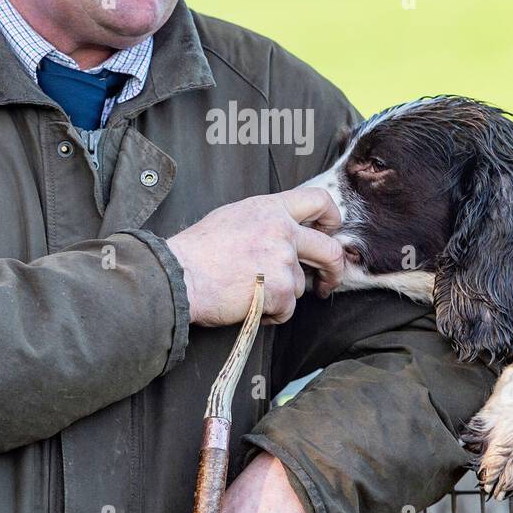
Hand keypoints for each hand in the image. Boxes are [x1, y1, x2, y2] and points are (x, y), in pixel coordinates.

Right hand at [165, 187, 344, 326]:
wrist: (178, 275)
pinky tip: (249, 305)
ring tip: (250, 291)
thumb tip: (289, 231)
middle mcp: (282, 232)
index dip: (332, 217)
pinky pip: (287, 309)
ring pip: (301, 285)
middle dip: (333, 270)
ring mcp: (283, 262)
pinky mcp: (280, 291)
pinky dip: (272, 313)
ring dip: (282, 294)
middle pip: (330, 249)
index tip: (330, 233)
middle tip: (326, 282)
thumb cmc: (198, 250)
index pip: (320, 200)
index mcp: (271, 209)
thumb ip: (267, 220)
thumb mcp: (234, 217)